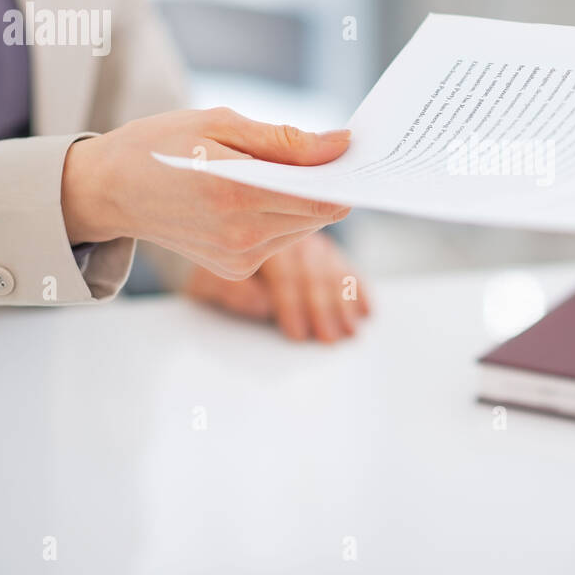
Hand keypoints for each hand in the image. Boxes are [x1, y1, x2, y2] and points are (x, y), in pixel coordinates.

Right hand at [61, 107, 350, 279]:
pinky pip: (280, 243)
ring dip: (300, 204)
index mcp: (237, 193)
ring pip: (303, 230)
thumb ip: (287, 140)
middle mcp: (242, 235)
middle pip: (319, 216)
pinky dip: (278, 219)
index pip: (324, 200)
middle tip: (312, 156)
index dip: (345, 178)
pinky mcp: (235, 272)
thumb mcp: (221, 124)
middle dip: (324, 187)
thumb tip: (341, 145)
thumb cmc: (163, 145)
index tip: (354, 155)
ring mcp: (239, 259)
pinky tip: (251, 198)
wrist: (109, 190)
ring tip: (267, 174)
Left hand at [183, 232, 370, 341]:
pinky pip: (347, 268)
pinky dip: (359, 288)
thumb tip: (263, 305)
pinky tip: (367, 309)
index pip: (283, 273)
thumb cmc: (211, 270)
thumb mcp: (207, 282)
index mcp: (259, 238)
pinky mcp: (326, 250)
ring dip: (343, 304)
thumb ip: (232, 292)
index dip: (291, 304)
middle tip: (328, 338)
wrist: (217, 240)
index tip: (296, 333)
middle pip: (312, 273)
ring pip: (332, 270)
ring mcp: (311, 240)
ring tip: (349, 332)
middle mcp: (290, 236)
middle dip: (321, 309)